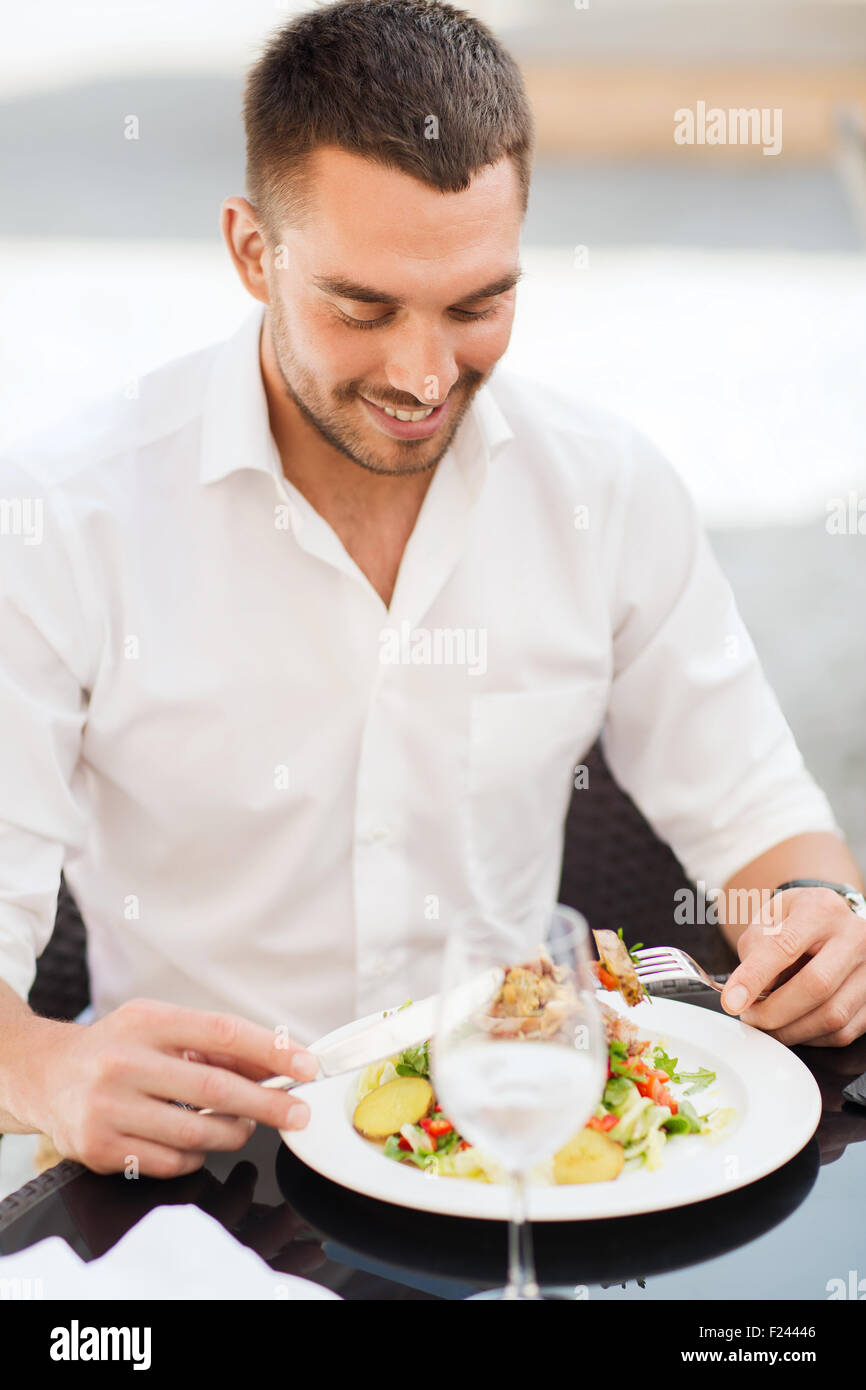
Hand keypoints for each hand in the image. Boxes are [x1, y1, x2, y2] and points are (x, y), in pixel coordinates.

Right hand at [20, 997, 318, 1176]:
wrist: (45, 1074)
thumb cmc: (117, 1048)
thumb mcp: (159, 1027)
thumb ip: (213, 1045)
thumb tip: (278, 1065)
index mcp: (147, 1020)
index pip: (222, 1032)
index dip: (270, 1050)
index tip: (306, 1064)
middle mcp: (123, 1061)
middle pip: (214, 1089)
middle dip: (268, 1103)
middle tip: (299, 1112)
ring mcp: (108, 1107)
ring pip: (197, 1133)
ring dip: (234, 1133)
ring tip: (243, 1125)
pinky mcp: (99, 1147)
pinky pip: (171, 1161)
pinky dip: (197, 1156)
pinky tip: (197, 1142)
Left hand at [720, 886, 865, 1045]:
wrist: (831, 923)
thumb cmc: (796, 921)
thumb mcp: (769, 918)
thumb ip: (756, 948)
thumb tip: (749, 992)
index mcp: (821, 909)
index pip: (786, 945)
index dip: (755, 977)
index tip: (732, 1000)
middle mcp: (854, 936)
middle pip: (816, 985)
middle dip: (774, 1012)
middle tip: (749, 1017)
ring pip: (832, 1015)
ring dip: (791, 1030)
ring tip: (768, 1024)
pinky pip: (843, 1032)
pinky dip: (812, 1037)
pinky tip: (794, 1026)